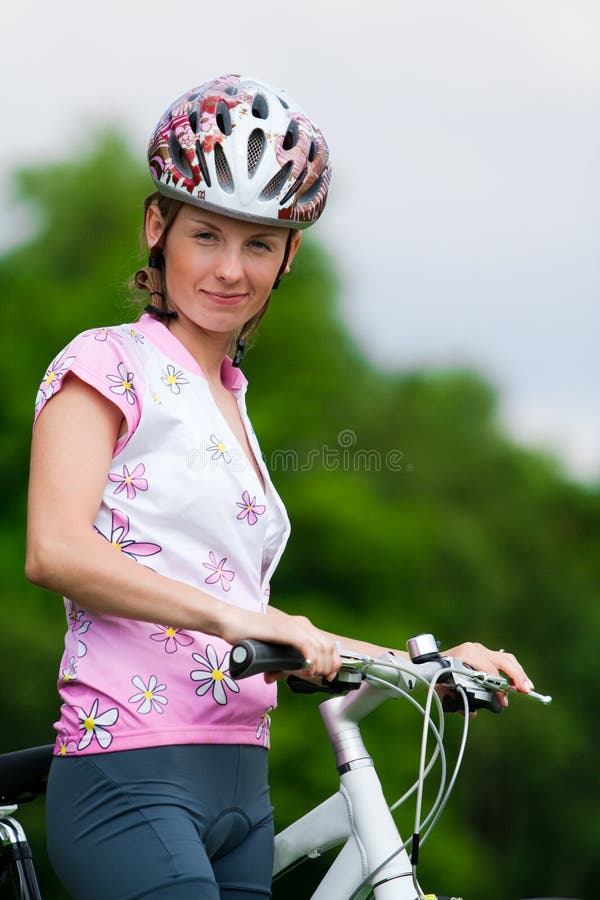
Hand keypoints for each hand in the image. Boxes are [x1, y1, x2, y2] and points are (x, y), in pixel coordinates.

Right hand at [222, 607, 341, 681]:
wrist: (230, 622)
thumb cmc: (247, 635)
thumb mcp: (267, 653)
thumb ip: (273, 664)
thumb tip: (272, 678)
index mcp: (300, 627)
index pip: (328, 644)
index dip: (334, 662)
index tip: (329, 676)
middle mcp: (300, 624)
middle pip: (328, 646)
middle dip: (329, 666)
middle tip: (320, 679)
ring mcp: (293, 625)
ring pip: (321, 646)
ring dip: (321, 665)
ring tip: (310, 675)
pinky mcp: (284, 630)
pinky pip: (306, 645)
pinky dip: (311, 659)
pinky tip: (306, 669)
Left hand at [442, 642, 533, 708]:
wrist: (427, 663)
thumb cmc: (436, 677)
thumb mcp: (443, 689)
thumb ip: (457, 702)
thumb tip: (473, 713)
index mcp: (467, 654)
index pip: (490, 671)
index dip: (498, 688)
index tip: (503, 702)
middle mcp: (476, 648)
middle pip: (504, 661)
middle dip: (516, 676)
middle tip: (526, 691)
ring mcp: (480, 649)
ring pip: (506, 659)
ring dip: (518, 674)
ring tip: (527, 688)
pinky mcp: (484, 653)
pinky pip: (503, 660)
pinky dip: (513, 671)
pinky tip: (519, 684)